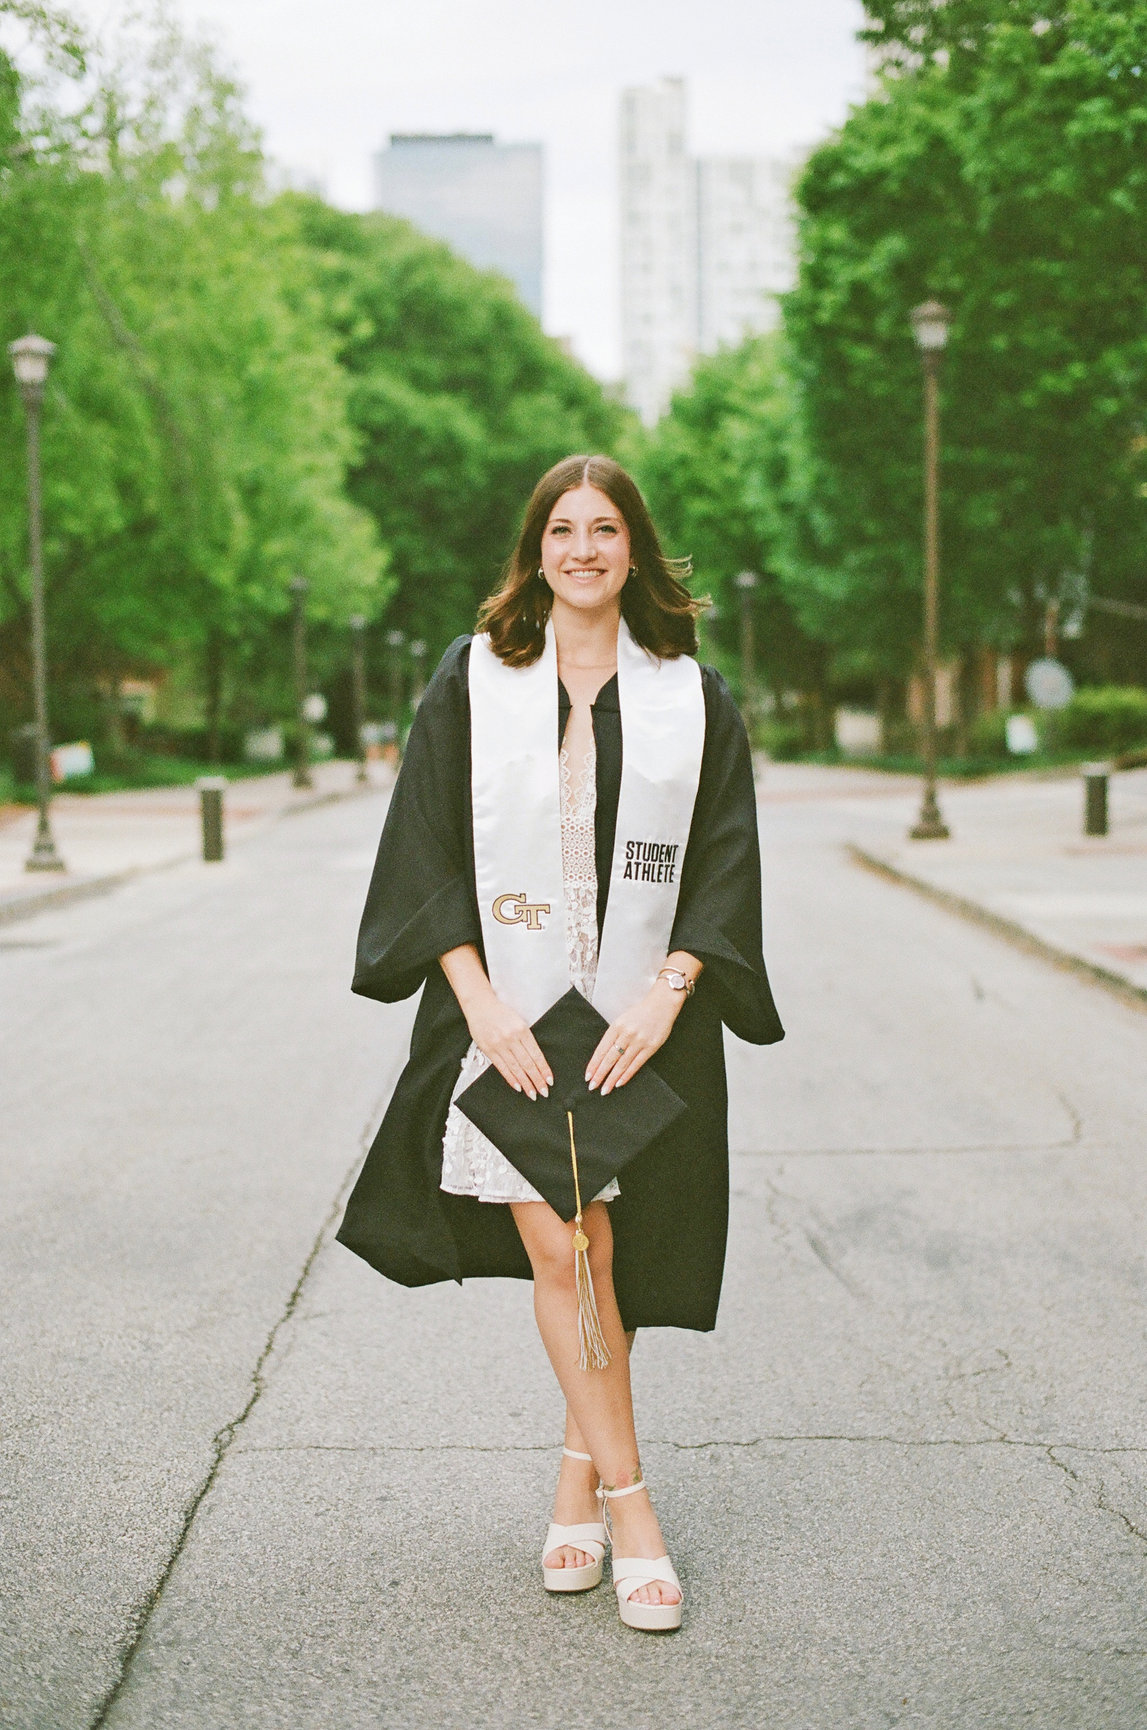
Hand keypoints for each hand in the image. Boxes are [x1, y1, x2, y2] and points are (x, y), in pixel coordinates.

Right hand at [464, 990, 552, 1099]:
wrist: (480, 1005)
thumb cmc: (500, 1013)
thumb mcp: (518, 1021)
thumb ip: (526, 1038)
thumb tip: (536, 1059)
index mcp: (522, 1030)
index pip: (536, 1054)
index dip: (544, 1069)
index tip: (549, 1080)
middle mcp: (511, 1038)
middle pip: (527, 1064)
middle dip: (537, 1080)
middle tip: (544, 1091)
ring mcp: (499, 1045)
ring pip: (515, 1068)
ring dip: (525, 1083)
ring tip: (532, 1093)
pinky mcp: (488, 1050)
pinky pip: (502, 1067)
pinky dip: (510, 1078)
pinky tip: (517, 1086)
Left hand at [586, 979, 683, 1094]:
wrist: (661, 1005)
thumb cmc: (640, 1013)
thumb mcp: (622, 1020)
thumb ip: (614, 1037)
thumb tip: (603, 1057)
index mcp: (616, 1026)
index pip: (601, 1049)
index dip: (594, 1064)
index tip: (588, 1076)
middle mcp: (626, 1034)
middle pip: (610, 1059)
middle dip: (600, 1074)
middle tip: (593, 1086)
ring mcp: (639, 1041)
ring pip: (622, 1064)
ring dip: (612, 1079)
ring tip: (605, 1089)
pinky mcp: (651, 1047)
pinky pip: (636, 1064)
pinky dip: (627, 1075)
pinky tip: (620, 1083)